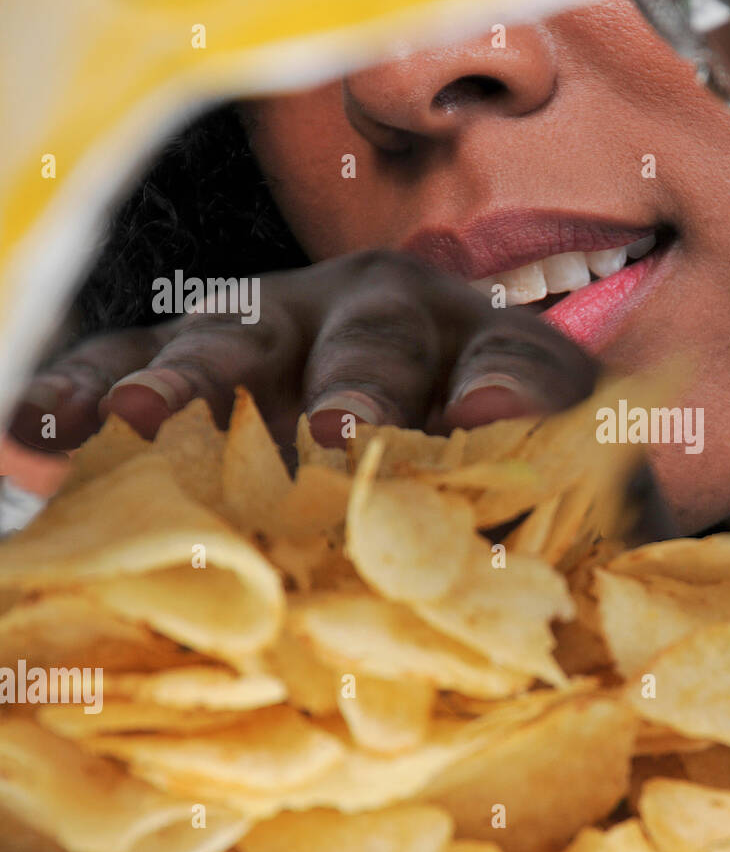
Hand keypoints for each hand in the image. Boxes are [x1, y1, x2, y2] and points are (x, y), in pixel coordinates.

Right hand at [9, 251, 596, 451]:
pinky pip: (136, 360)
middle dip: (353, 384)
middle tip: (334, 432)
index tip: (490, 415)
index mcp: (491, 341)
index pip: (516, 356)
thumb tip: (523, 539)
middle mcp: (388, 313)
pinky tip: (43, 427)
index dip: (508, 386)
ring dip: (197, 376)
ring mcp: (287, 324)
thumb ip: (556, 494)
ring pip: (240, 335)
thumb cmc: (491, 465)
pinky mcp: (202, 354)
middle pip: (373, 337)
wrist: (418, 422)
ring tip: (148, 417)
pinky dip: (91, 389)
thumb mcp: (551, 477)